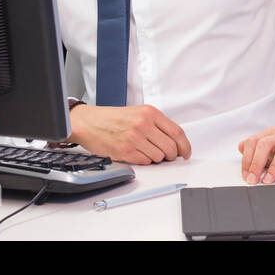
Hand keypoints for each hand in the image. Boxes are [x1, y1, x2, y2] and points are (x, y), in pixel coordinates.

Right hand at [67, 104, 191, 164]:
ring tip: (145, 151)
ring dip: (156, 158)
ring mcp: (135, 138)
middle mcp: (144, 124)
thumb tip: (174, 142)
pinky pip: (146, 162)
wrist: (88, 122)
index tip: (186, 153)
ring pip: (159, 157)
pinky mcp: (126, 151)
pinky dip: (144, 161)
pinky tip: (136, 153)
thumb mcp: (138, 112)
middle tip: (166, 156)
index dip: (185, 146)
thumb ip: (156, 125)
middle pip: (171, 147)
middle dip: (171, 156)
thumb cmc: (111, 118)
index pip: (177, 132)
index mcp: (149, 112)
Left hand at [238, 127, 274, 183]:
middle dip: (257, 163)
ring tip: (268, 180)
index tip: (246, 175)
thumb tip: (240, 147)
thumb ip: (256, 152)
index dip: (247, 158)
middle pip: (266, 142)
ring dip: (273, 166)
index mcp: (272, 134)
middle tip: (253, 179)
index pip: (254, 141)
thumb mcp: (270, 158)